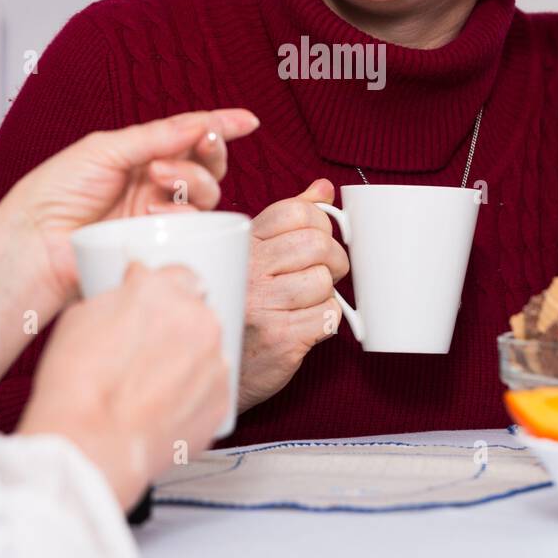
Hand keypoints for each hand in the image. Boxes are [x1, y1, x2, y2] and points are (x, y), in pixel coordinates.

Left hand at [0, 108, 258, 382]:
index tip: (248, 121)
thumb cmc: (55, 192)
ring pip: (206, 194)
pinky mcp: (158, 243)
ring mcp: (157, 214)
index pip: (189, 134)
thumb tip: (200, 123)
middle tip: (202, 142)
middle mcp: (153, 182)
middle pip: (206, 164)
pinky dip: (183, 215)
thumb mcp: (105, 149)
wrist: (34, 243)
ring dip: (192, 180)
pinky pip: (192, 227)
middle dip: (211, 151)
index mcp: (139, 153)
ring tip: (160, 179)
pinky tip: (157, 213)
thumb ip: (156, 137)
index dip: (221, 125)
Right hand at [18, 263, 229, 510]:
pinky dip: (195, 393)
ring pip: (208, 349)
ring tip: (154, 385)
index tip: (156, 307)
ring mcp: (214, 360)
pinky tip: (166, 407)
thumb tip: (131, 289)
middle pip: (198, 311)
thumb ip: (117, 297)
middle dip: (178, 325)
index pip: (180, 274)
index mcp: (160, 290)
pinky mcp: (223, 399)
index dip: (166, 292)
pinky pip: (213, 386)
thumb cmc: (75, 385)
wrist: (89, 446)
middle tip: (150, 351)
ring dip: (189, 359)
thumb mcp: (80, 317)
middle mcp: (197, 319)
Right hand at [236, 178, 348, 412]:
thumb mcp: (256, 255)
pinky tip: (305, 325)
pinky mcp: (280, 338)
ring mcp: (262, 305)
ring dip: (326, 293)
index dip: (319, 223)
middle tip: (325, 273)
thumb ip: (289, 219)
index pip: (296, 211)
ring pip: (324, 280)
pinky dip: (326, 320)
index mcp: (242, 244)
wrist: (223, 369)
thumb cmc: (244, 306)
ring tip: (306, 302)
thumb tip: (323, 188)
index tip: (317, 240)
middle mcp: (247, 271)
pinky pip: (328, 315)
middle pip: (316, 244)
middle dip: (333, 259)